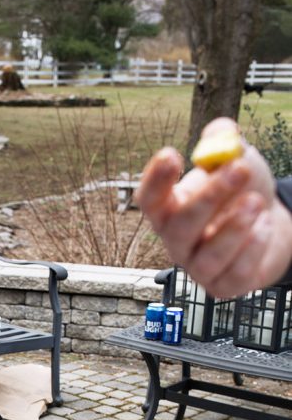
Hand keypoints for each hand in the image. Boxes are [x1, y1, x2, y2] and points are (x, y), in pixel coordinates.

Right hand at [136, 117, 291, 296]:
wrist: (270, 224)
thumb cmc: (243, 193)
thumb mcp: (236, 160)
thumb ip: (226, 142)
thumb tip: (221, 133)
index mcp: (171, 210)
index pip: (150, 201)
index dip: (155, 181)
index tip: (171, 155)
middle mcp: (178, 242)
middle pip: (179, 227)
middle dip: (209, 198)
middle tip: (239, 170)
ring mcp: (199, 268)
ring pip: (208, 256)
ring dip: (234, 228)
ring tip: (258, 202)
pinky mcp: (223, 286)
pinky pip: (235, 272)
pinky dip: (253, 248)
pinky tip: (264, 228)